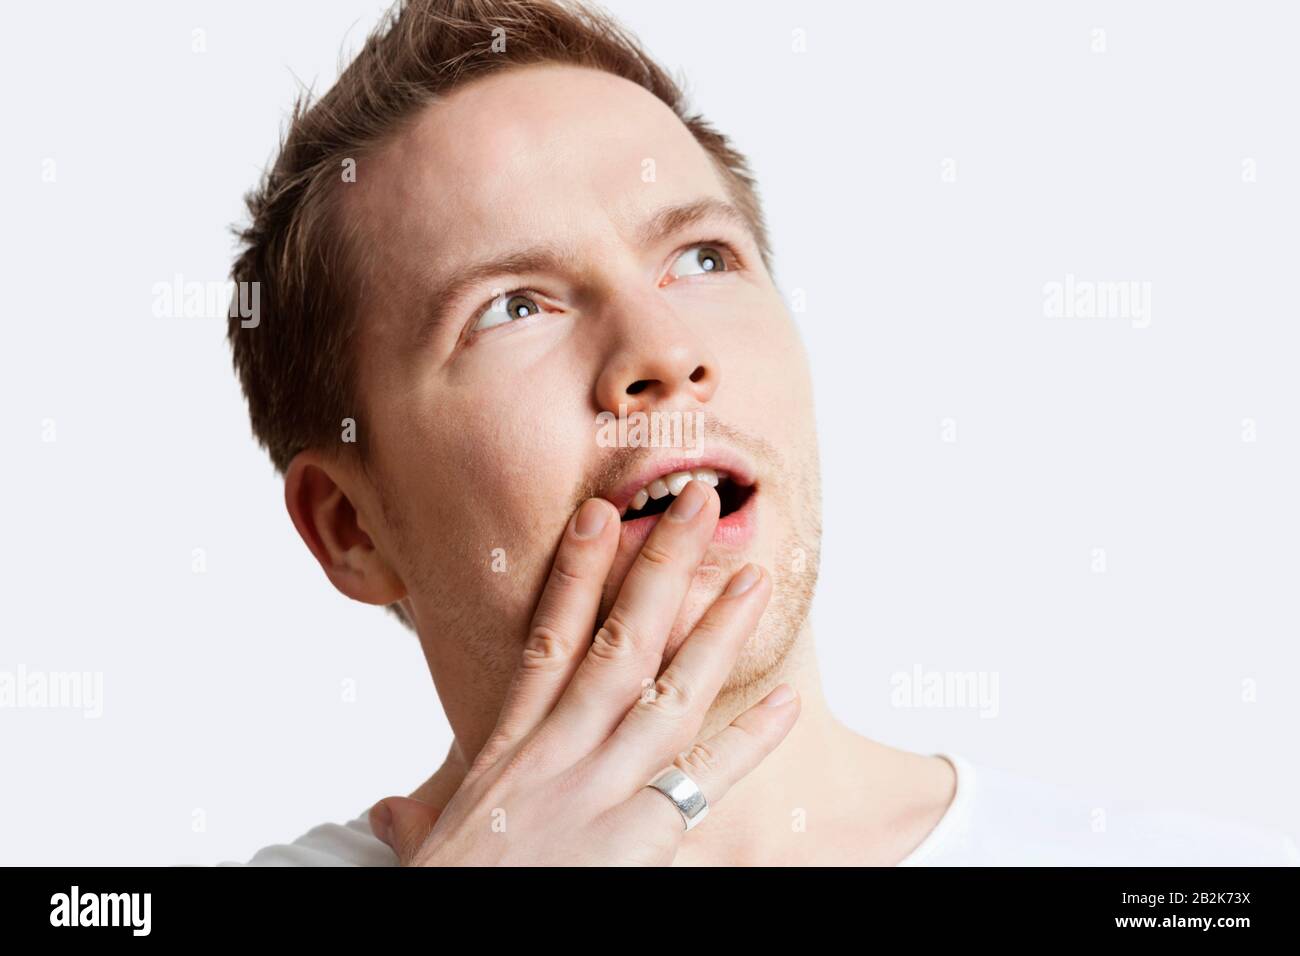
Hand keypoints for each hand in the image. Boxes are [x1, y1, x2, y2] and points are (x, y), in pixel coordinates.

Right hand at [368, 479, 799, 864]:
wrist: (442, 945)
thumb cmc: (444, 899)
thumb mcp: (427, 850)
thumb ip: (418, 819)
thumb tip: (390, 810)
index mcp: (508, 751)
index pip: (546, 643)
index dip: (575, 575)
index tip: (599, 517)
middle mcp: (556, 753)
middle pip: (617, 641)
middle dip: (660, 566)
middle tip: (697, 503)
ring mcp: (598, 788)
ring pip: (666, 689)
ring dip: (716, 629)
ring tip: (754, 576)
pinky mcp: (638, 836)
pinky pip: (706, 779)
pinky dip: (749, 740)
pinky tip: (787, 703)